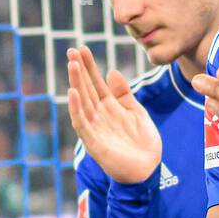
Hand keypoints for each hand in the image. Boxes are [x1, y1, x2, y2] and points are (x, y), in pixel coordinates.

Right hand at [67, 45, 161, 184]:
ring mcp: (95, 128)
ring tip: (72, 65)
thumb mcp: (136, 111)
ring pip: (82, 102)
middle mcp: (99, 115)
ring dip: (76, 84)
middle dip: (79, 70)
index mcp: (109, 107)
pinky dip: (76, 108)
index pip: (96, 82)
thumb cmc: (142, 142)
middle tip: (71, 50)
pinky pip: (82, 123)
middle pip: (86, 89)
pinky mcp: (94, 142)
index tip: (82, 48)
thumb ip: (123, 93)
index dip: (89, 66)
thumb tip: (111, 71)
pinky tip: (73, 93)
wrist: (147, 169)